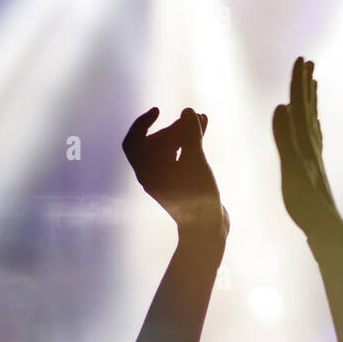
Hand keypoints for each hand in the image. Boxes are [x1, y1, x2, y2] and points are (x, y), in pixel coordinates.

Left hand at [122, 106, 227, 238]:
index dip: (143, 123)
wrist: (208, 230)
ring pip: (170, 148)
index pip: (134, 142)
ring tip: (202, 118)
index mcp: (147, 172)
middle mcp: (153, 176)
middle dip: (174, 127)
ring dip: (184, 132)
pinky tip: (204, 128)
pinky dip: (190, 143)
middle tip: (192, 117)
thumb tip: (187, 112)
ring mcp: (168, 180)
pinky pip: (181, 156)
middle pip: (156, 142)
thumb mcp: (195, 162)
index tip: (158, 111)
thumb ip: (190, 136)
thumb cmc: (198, 198)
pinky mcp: (182, 182)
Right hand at [273, 57, 342, 244]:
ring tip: (313, 84)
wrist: (325, 227)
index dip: (299, 83)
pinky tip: (313, 124)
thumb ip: (285, 137)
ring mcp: (315, 156)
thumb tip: (282, 106)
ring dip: (311, 101)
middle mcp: (313, 145)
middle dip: (307, 85)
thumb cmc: (306, 202)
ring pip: (313, 120)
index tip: (302, 60)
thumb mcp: (292, 168)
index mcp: (305, 142)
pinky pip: (314, 136)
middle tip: (308, 62)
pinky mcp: (315, 167)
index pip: (301, 105)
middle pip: (309, 108)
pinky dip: (312, 123)